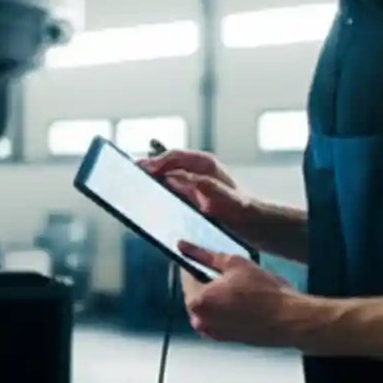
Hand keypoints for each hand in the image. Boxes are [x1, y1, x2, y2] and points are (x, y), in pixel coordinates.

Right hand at [137, 149, 259, 240]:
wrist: (254, 225)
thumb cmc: (244, 210)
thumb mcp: (226, 199)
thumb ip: (204, 187)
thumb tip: (177, 177)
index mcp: (204, 164)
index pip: (174, 156)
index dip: (156, 161)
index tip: (142, 169)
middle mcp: (196, 170)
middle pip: (165, 164)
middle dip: (147, 168)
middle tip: (128, 173)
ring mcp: (192, 183)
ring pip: (165, 177)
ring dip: (150, 180)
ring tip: (132, 186)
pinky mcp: (190, 197)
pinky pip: (168, 191)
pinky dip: (156, 192)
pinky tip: (146, 202)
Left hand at [177, 241, 303, 347]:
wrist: (289, 319)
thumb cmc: (265, 293)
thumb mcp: (233, 263)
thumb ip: (204, 254)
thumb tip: (183, 246)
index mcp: (197, 301)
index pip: (186, 274)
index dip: (197, 262)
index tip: (208, 258)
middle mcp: (200, 321)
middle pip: (196, 291)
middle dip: (208, 280)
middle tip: (231, 272)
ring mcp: (213, 332)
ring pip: (208, 306)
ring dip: (218, 295)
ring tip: (240, 287)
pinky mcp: (226, 339)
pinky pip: (218, 318)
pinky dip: (226, 308)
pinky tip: (244, 301)